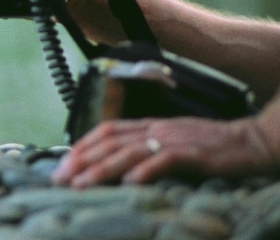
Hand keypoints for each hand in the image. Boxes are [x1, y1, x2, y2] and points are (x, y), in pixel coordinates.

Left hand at [52, 116, 277, 186]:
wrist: (251, 140)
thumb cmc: (210, 146)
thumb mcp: (172, 142)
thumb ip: (146, 149)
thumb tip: (117, 167)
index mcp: (149, 127)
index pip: (107, 131)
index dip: (82, 145)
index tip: (61, 164)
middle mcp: (156, 130)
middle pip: (110, 142)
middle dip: (81, 160)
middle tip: (60, 178)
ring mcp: (174, 140)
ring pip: (130, 151)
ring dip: (102, 168)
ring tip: (82, 184)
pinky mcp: (194, 154)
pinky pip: (166, 161)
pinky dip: (145, 171)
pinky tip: (130, 183)